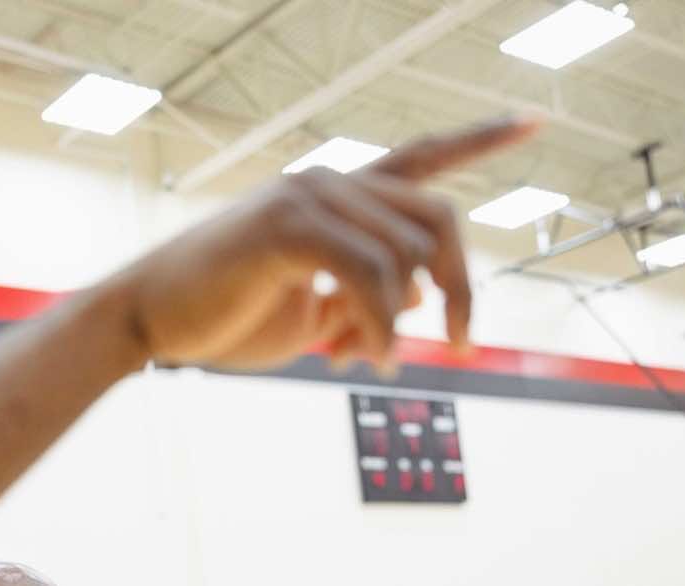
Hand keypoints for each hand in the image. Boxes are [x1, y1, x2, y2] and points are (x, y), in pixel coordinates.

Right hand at [111, 116, 538, 373]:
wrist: (150, 322)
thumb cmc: (224, 317)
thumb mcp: (312, 313)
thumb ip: (365, 297)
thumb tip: (417, 298)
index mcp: (336, 196)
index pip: (421, 157)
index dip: (480, 140)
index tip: (534, 124)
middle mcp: (328, 183)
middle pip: (437, 221)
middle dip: (462, 288)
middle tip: (459, 347)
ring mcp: (307, 198)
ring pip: (406, 256)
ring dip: (402, 325)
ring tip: (369, 363)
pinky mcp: (286, 226)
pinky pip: (368, 274)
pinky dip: (379, 325)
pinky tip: (363, 358)